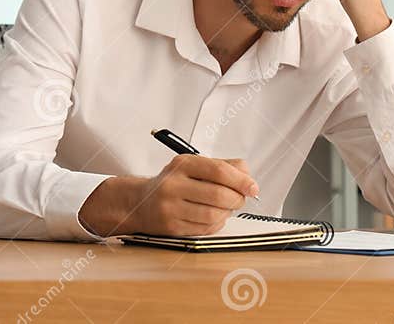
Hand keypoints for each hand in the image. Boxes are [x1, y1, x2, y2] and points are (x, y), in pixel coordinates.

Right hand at [79, 155, 257, 236]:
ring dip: (227, 213)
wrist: (140, 202)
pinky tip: (212, 217)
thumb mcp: (194, 166)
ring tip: (225, 208)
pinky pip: (205, 228)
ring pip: (213, 214)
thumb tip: (247, 175)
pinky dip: (216, 224)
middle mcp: (173, 184)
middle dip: (237, 199)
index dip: (240, 180)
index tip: (253, 187)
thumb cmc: (174, 183)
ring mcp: (170, 207)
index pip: (218, 170)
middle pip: (218, 195)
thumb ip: (223, 166)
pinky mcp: (171, 226)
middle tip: (240, 199)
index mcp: (182, 164)